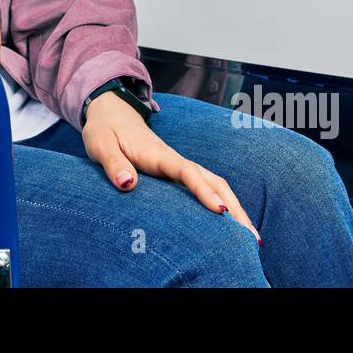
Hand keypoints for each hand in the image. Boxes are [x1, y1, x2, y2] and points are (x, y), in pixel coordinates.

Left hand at [81, 92, 261, 244]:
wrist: (111, 114)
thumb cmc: (105, 132)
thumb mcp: (101, 146)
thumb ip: (113, 164)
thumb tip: (129, 184)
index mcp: (158, 154)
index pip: (187, 172)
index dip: (204, 191)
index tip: (220, 211)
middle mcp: (174, 160)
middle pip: (212, 181)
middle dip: (234, 207)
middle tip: (251, 237)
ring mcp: (178, 166)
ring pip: (214, 184)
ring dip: (234, 208)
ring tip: (251, 238)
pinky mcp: (177, 173)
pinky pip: (205, 187)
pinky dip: (223, 203)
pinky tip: (230, 224)